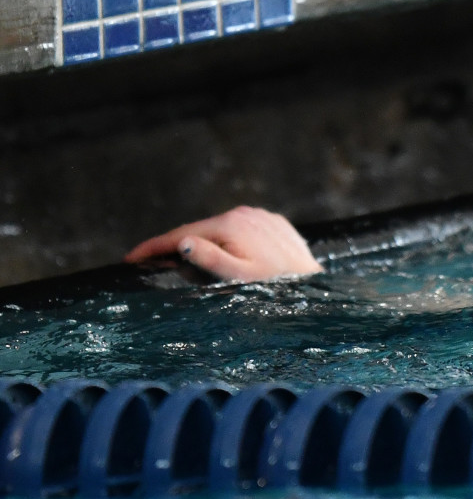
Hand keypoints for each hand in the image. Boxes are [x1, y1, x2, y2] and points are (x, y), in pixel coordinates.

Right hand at [125, 206, 322, 281]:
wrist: (314, 284)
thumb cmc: (277, 285)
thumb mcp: (239, 277)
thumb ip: (210, 258)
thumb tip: (182, 242)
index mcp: (230, 224)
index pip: (182, 234)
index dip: (155, 246)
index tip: (132, 257)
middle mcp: (244, 212)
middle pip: (200, 229)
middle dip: (175, 243)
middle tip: (149, 259)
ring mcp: (260, 215)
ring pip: (221, 227)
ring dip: (203, 240)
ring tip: (179, 256)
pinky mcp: (273, 222)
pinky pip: (242, 229)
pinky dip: (227, 238)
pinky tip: (221, 249)